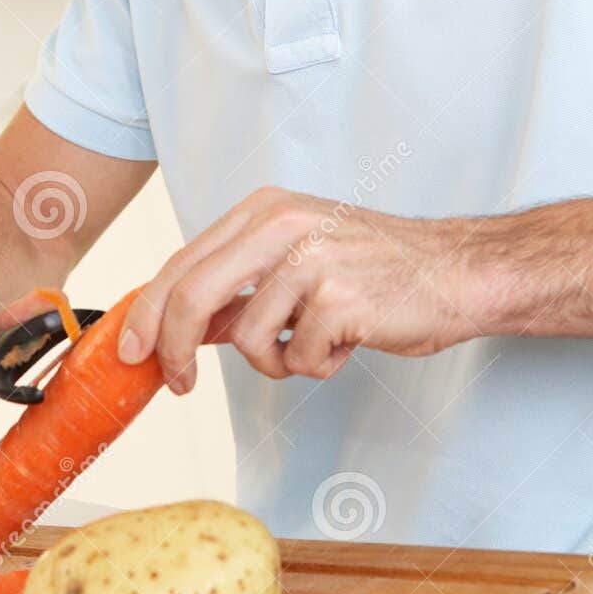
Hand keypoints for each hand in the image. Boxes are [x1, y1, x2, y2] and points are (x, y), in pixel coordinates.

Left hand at [115, 186, 482, 392]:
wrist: (458, 271)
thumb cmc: (380, 270)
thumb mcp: (299, 259)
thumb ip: (241, 286)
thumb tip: (183, 327)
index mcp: (264, 210)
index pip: (183, 261)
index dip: (149, 312)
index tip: (134, 349)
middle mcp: (281, 224)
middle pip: (192, 294)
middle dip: (174, 349)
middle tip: (178, 383)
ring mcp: (310, 258)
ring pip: (247, 338)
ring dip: (280, 360)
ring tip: (320, 342)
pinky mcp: (338, 297)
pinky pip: (298, 358)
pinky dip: (319, 365)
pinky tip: (350, 340)